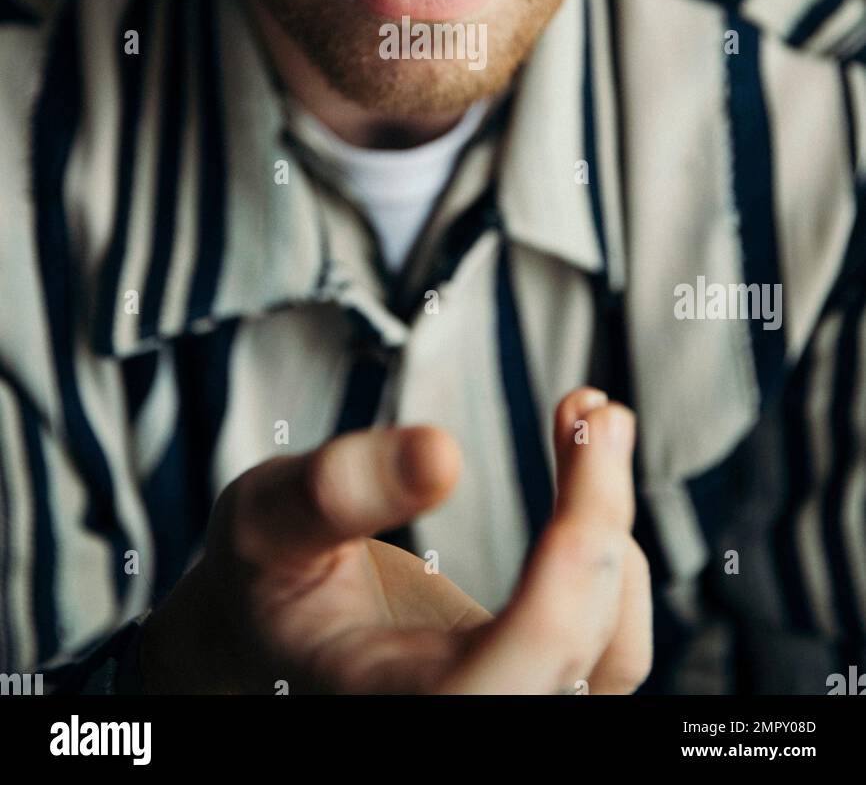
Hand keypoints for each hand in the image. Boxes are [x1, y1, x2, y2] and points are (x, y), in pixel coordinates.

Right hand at [139, 386, 650, 693]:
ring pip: (612, 651)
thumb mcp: (264, 520)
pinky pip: (610, 645)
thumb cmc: (262, 579)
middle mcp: (456, 718)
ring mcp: (504, 704)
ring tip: (592, 417)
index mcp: (387, 701)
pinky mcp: (530, 684)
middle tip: (593, 410)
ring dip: (613, 528)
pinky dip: (610, 556)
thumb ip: (337, 491)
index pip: (512, 672)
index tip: (584, 439)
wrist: (265, 631)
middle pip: (580, 657)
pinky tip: (585, 480)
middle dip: (600, 522)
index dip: (570, 567)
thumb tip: (442, 452)